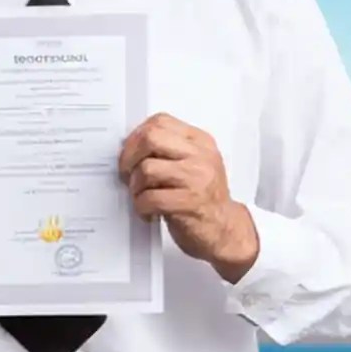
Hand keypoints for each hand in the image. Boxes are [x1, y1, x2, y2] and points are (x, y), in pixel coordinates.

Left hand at [118, 112, 257, 281]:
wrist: (224, 230)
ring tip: (142, 197)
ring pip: (147, 169)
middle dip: (129, 157)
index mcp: (200, 141)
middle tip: (126, 174)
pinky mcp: (190, 202)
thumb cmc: (201, 197)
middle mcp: (201, 156)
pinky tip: (149, 212)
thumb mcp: (192, 164)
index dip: (136, 137)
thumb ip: (168, 149)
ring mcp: (197, 178)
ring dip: (135, 187)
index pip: (160, 122)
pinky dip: (141, 206)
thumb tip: (128, 144)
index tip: (129, 154)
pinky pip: (150, 198)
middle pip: (151, 138)